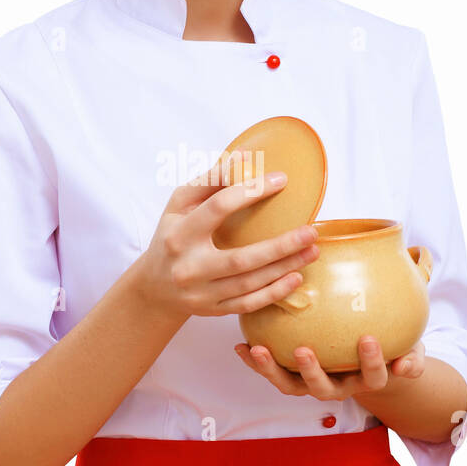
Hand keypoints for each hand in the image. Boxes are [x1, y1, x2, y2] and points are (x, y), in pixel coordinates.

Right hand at [135, 152, 320, 319]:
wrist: (154, 288)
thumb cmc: (172, 236)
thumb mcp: (179, 206)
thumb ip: (209, 180)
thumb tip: (243, 156)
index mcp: (180, 234)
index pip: (217, 209)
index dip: (249, 191)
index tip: (280, 180)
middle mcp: (189, 267)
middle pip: (240, 259)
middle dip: (280, 246)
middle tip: (310, 231)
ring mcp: (201, 292)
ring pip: (249, 284)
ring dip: (285, 267)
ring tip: (312, 250)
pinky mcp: (213, 309)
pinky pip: (249, 304)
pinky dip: (275, 292)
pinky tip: (296, 278)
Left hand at [234, 334, 425, 400]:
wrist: (371, 357)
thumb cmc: (393, 346)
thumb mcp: (411, 348)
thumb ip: (413, 356)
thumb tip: (407, 366)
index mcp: (369, 379)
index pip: (373, 375)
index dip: (371, 362)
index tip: (368, 339)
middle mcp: (340, 386)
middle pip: (323, 389)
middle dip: (312, 372)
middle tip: (302, 351)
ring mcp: (314, 383)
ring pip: (291, 386)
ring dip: (272, 371)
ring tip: (257, 350)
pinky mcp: (295, 377)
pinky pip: (273, 372)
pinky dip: (255, 363)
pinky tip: (240, 345)